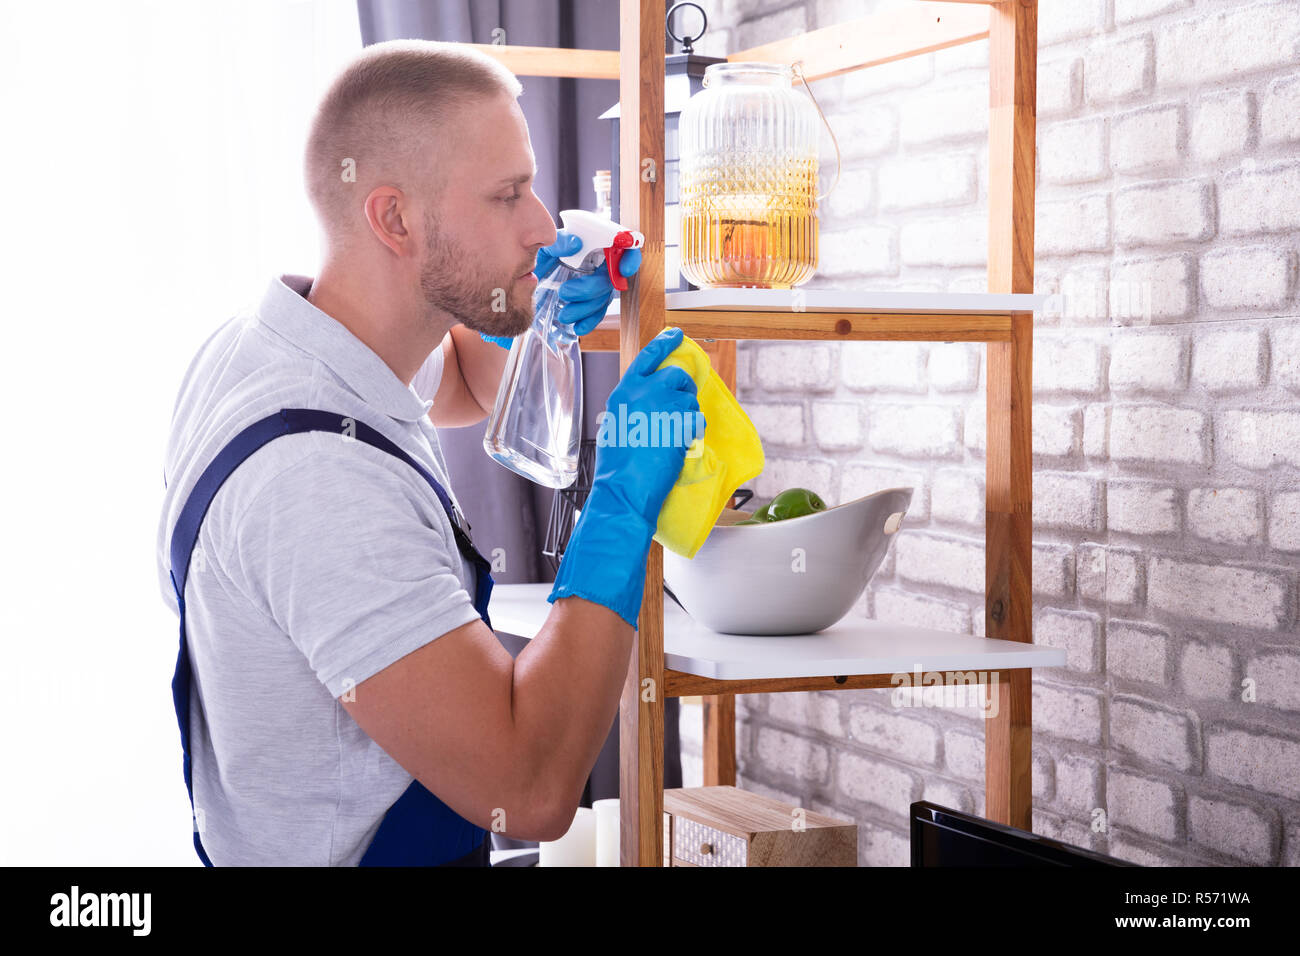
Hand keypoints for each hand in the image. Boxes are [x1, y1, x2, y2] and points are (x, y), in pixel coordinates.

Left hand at [478, 231, 643, 350]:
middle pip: (610, 280)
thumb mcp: (543, 248)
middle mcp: (598, 266)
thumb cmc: (535, 259)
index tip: (623, 270)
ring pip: (603, 299)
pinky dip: (588, 322)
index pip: (623, 247)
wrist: (520, 283)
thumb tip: (575, 242)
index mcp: (592, 246)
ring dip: (586, 309)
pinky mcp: (588, 304)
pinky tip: (578, 327)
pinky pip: (597, 315)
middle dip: (589, 290)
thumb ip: (559, 242)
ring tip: (563, 314)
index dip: (629, 258)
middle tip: (565, 293)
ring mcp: (595, 286)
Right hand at [590, 326, 703, 523]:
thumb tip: (650, 399)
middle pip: (677, 376)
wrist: (626, 485)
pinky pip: (697, 419)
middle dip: (683, 391)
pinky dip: (692, 432)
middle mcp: (645, 390)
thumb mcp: (616, 422)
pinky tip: (677, 444)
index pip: (648, 355)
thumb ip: (633, 403)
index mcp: (625, 390)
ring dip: (687, 417)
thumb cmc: (618, 462)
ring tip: (670, 436)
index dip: (665, 342)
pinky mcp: (683, 420)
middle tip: (677, 411)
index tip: (677, 334)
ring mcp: (665, 404)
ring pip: (690, 400)